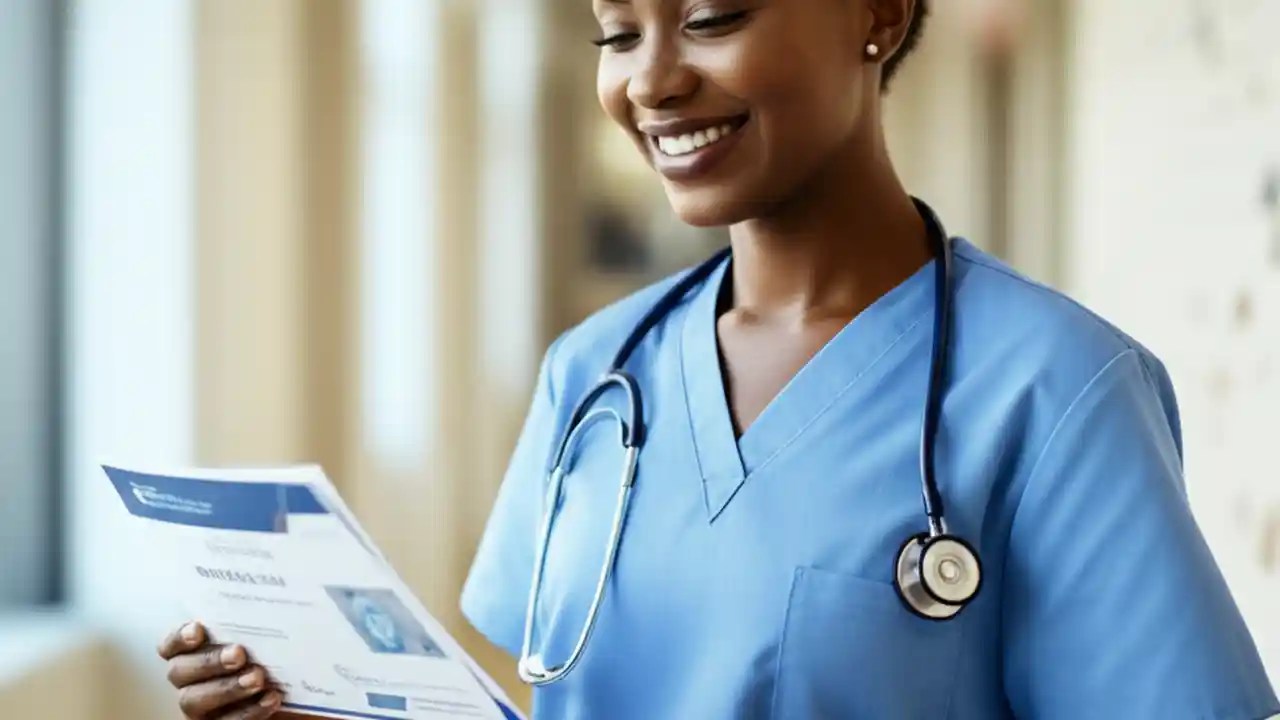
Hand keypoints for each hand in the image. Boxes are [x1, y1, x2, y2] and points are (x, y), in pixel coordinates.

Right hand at [158, 621, 284, 719]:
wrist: (285, 689)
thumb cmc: (269, 658)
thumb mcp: (260, 639)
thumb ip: (251, 626)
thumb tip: (269, 595)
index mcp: (191, 654)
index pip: (170, 646)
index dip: (179, 638)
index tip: (198, 629)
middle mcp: (189, 681)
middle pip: (180, 671)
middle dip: (209, 661)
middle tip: (238, 654)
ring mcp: (200, 708)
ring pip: (196, 700)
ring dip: (228, 688)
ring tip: (258, 677)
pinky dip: (249, 711)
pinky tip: (271, 698)